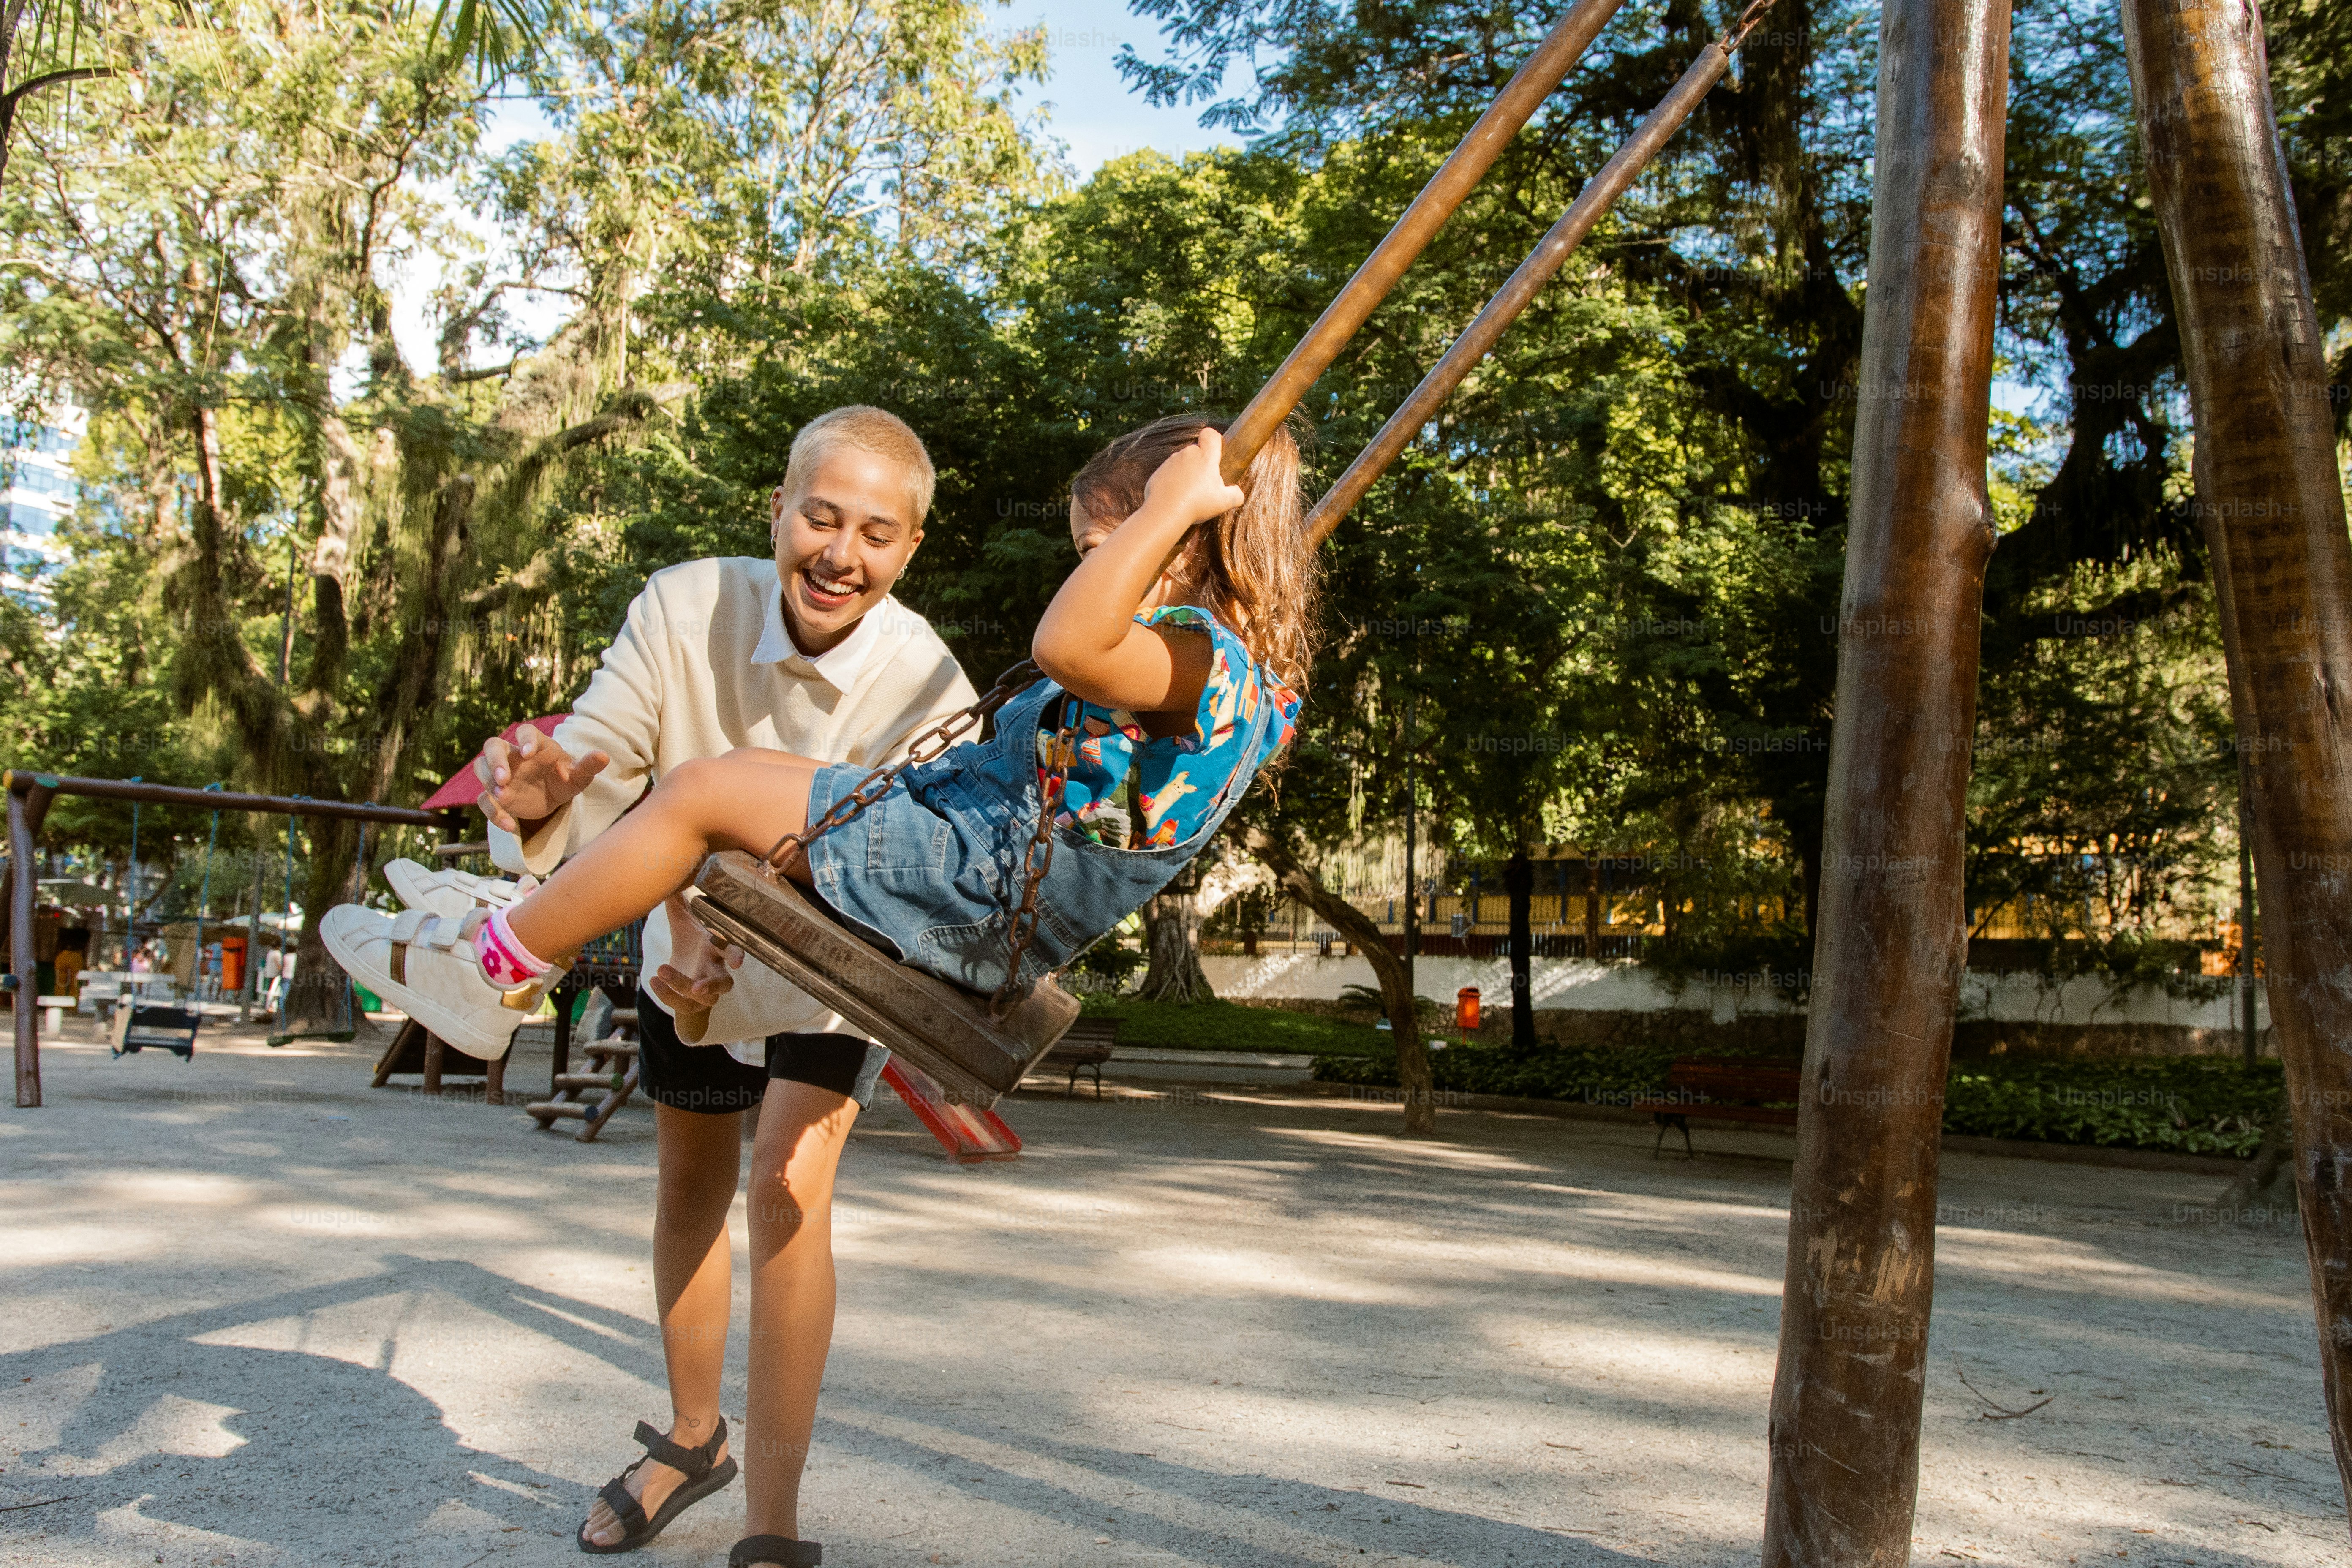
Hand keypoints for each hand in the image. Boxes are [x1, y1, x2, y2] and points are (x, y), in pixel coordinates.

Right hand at [473, 727, 609, 834]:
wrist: (554, 799)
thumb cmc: (565, 779)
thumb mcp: (578, 776)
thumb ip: (588, 766)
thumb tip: (604, 756)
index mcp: (536, 746)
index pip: (525, 732)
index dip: (524, 740)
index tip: (528, 752)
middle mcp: (514, 757)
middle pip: (493, 746)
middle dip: (495, 760)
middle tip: (503, 778)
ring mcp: (502, 775)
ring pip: (481, 768)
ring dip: (488, 781)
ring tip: (502, 796)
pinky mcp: (496, 796)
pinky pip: (485, 800)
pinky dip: (493, 812)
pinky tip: (510, 825)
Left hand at [649, 896, 741, 1043]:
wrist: (684, 977)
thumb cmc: (688, 944)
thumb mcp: (683, 922)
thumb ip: (679, 902)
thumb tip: (674, 874)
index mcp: (716, 950)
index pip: (731, 951)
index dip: (735, 955)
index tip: (736, 961)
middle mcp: (715, 971)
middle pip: (725, 983)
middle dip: (715, 984)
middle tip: (698, 987)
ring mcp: (705, 991)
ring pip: (704, 998)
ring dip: (682, 986)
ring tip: (660, 970)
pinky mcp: (692, 1004)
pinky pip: (683, 1005)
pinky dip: (667, 995)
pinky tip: (653, 980)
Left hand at [1142, 428, 1245, 526]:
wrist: (1164, 512)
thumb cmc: (1196, 504)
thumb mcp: (1224, 502)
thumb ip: (1235, 495)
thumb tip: (1236, 492)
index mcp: (1205, 456)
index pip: (1211, 434)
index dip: (1215, 441)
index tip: (1217, 456)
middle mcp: (1187, 454)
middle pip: (1198, 451)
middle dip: (1203, 464)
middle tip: (1205, 485)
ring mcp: (1171, 461)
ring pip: (1184, 462)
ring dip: (1188, 473)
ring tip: (1190, 494)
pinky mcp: (1159, 471)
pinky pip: (1170, 472)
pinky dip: (1174, 481)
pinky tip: (1177, 496)